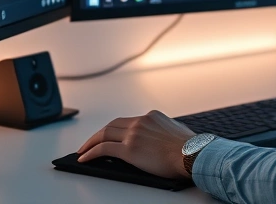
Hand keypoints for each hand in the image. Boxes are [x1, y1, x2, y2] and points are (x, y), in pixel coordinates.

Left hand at [77, 111, 195, 179]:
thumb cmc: (190, 148)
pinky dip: (91, 152)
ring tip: (83, 150)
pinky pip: (103, 149)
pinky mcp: (129, 149)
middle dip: (98, 134)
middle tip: (89, 142)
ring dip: (90, 142)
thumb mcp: (176, 131)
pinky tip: (84, 158)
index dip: (115, 129)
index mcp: (152, 116)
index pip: (128, 120)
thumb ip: (164, 130)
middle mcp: (141, 121)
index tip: (109, 135)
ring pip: (104, 134)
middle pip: (112, 124)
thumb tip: (162, 138)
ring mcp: (133, 134)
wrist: (192, 154)